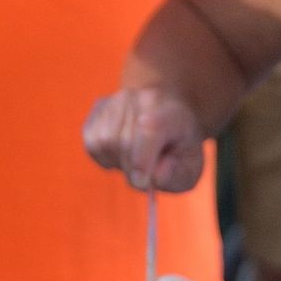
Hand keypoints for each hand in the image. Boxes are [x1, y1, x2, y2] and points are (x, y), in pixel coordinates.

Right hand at [81, 85, 207, 191]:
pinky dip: (104, 157)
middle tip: (143, 176)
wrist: (169, 120)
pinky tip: (121, 152)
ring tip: (135, 159)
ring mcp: (119, 99)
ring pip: (103, 142)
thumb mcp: (189, 169)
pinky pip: (92, 142)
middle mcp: (144, 98)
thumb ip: (175, 176)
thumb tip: (153, 176)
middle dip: (131, 168)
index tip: (142, 182)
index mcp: (173, 113)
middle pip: (124, 141)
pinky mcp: (100, 106)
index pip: (151, 127)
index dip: (142, 158)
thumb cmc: (178, 150)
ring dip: (116, 162)